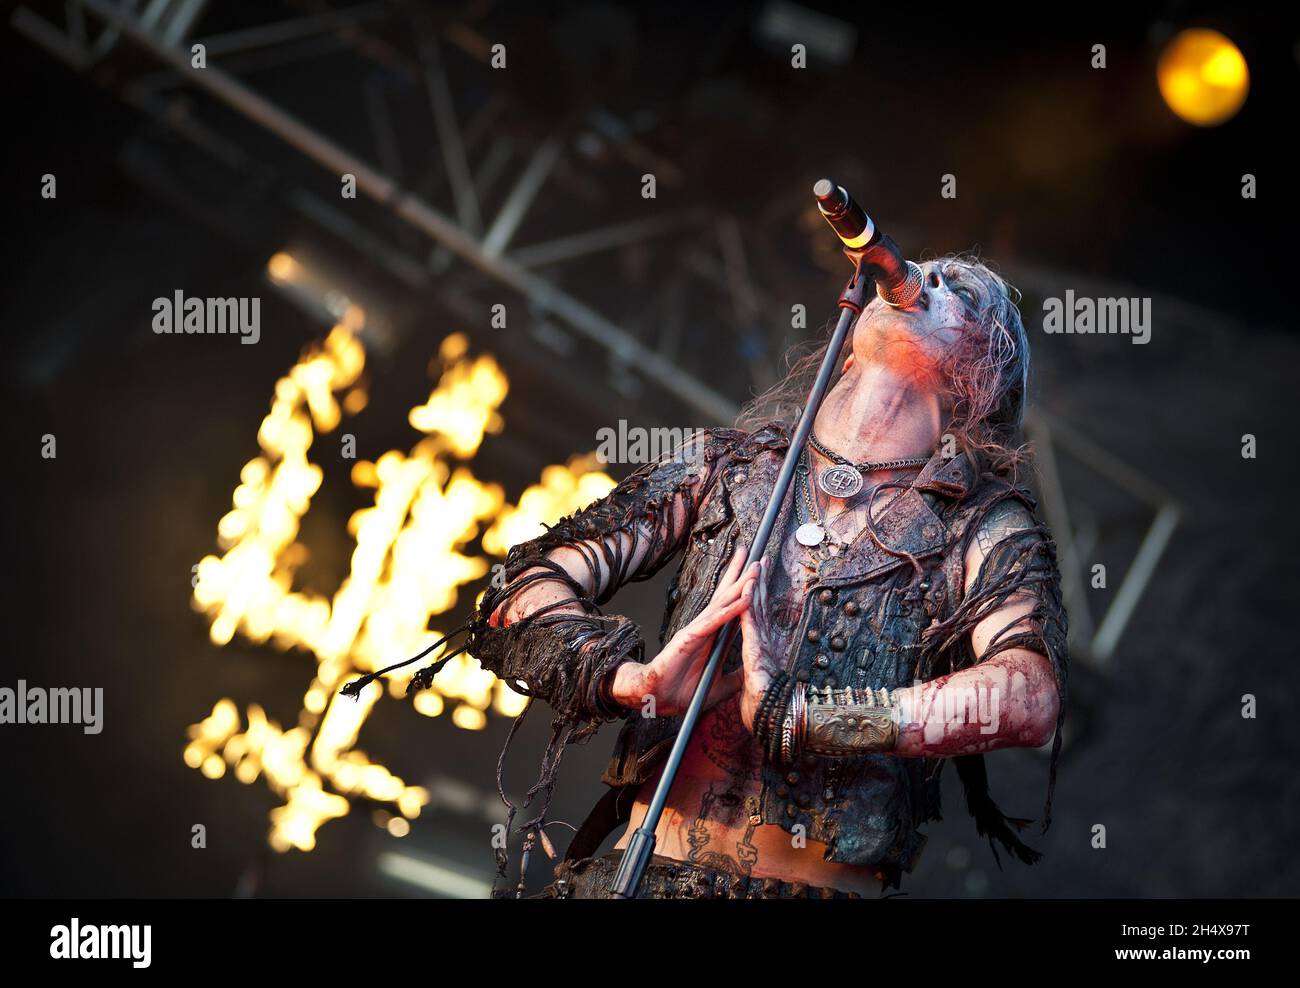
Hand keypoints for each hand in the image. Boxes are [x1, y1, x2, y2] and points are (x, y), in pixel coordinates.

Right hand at [611, 544, 758, 716]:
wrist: (656, 699)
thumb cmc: (681, 692)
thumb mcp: (719, 686)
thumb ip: (735, 678)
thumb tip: (752, 674)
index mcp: (712, 636)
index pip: (732, 607)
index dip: (745, 589)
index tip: (758, 571)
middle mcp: (706, 627)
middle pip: (727, 595)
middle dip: (741, 573)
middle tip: (755, 553)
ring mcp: (697, 630)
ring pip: (723, 602)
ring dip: (740, 584)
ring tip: (753, 565)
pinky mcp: (690, 638)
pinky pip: (714, 621)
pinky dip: (730, 610)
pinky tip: (743, 598)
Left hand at [738, 556, 781, 730]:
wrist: (769, 721)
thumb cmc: (762, 704)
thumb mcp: (755, 682)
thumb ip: (754, 669)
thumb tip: (755, 665)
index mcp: (759, 647)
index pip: (755, 614)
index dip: (756, 593)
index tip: (757, 574)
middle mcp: (763, 642)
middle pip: (758, 605)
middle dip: (759, 580)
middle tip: (760, 557)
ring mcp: (761, 645)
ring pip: (756, 609)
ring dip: (755, 585)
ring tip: (755, 563)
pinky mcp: (756, 652)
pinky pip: (750, 624)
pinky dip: (749, 605)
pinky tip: (748, 587)